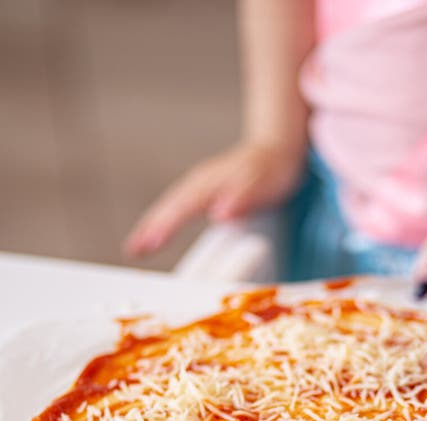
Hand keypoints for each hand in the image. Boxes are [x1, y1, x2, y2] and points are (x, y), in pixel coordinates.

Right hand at [124, 140, 304, 257]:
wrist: (277, 147)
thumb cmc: (273, 168)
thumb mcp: (264, 184)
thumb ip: (242, 198)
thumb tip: (219, 213)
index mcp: (211, 182)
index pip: (183, 206)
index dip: (166, 225)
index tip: (150, 242)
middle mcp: (200, 182)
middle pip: (169, 206)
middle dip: (149, 228)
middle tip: (133, 250)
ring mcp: (199, 185)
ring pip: (169, 205)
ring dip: (151, 225)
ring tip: (136, 247)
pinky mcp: (202, 191)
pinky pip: (176, 206)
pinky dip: (163, 219)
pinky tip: (156, 232)